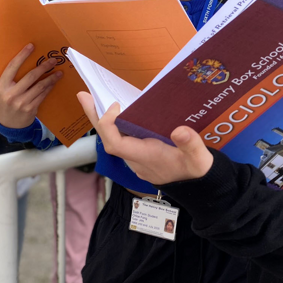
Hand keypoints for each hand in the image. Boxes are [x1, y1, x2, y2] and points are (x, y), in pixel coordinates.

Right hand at [0, 44, 62, 127]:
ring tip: (59, 72)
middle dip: (44, 67)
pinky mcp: (30, 109)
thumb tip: (29, 61)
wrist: (7, 124)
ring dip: (51, 78)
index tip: (31, 46)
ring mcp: (21, 103)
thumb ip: (12, 79)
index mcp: (1, 87)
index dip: (22, 55)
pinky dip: (49, 88)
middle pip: (30, 76)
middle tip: (53, 60)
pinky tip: (54, 82)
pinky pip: (43, 95)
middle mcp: (10, 94)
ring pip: (39, 86)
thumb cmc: (6, 102)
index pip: (12, 67)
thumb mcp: (3, 90)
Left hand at [77, 92, 212, 184]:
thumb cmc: (196, 171)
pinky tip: (119, 112)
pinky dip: (117, 125)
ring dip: (105, 120)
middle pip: (108, 139)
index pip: (116, 144)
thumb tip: (179, 130)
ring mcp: (137, 158)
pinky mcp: (141, 155)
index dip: (109, 125)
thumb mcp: (199, 159)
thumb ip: (191, 144)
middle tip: (83, 95)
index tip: (116, 106)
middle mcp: (136, 158)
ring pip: (114, 138)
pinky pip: (123, 139)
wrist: (197, 186)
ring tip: (96, 98)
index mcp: (146, 156)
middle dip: (95, 117)